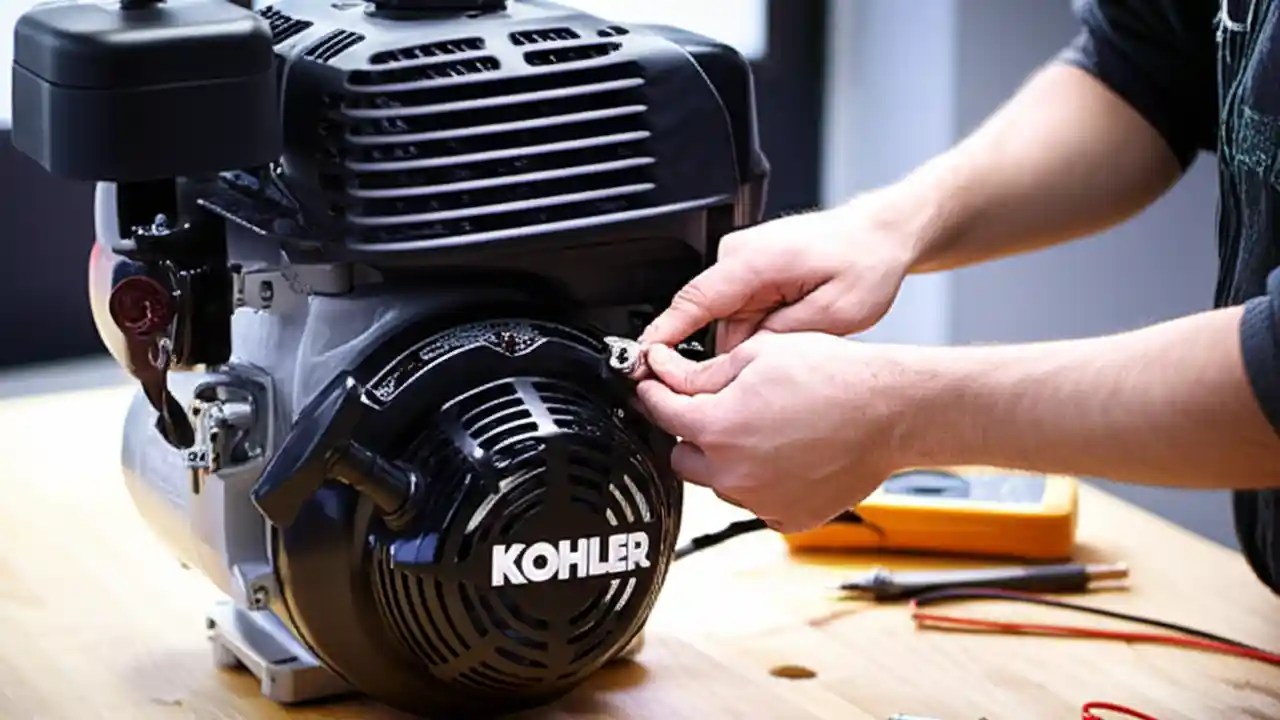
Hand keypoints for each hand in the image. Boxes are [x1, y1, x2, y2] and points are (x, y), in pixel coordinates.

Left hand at [636, 332, 919, 532]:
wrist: (890, 410)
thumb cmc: (835, 377)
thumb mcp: (758, 355)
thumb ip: (701, 372)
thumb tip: (663, 370)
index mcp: (718, 428)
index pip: (660, 413)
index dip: (654, 394)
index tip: (655, 386)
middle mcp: (733, 472)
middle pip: (682, 458)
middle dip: (692, 434)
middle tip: (722, 409)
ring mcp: (761, 501)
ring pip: (720, 483)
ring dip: (728, 460)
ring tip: (767, 429)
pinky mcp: (788, 518)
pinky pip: (756, 502)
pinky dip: (761, 483)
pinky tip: (786, 455)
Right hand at [639, 195, 925, 352]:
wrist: (883, 232)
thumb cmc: (866, 261)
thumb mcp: (835, 314)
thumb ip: (781, 341)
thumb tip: (742, 361)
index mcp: (753, 262)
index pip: (691, 303)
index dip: (663, 337)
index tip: (642, 363)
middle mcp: (740, 254)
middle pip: (712, 321)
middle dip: (735, 351)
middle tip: (776, 364)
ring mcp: (743, 257)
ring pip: (728, 319)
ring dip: (755, 337)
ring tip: (800, 332)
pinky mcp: (751, 265)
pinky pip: (740, 308)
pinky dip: (761, 325)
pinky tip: (794, 323)